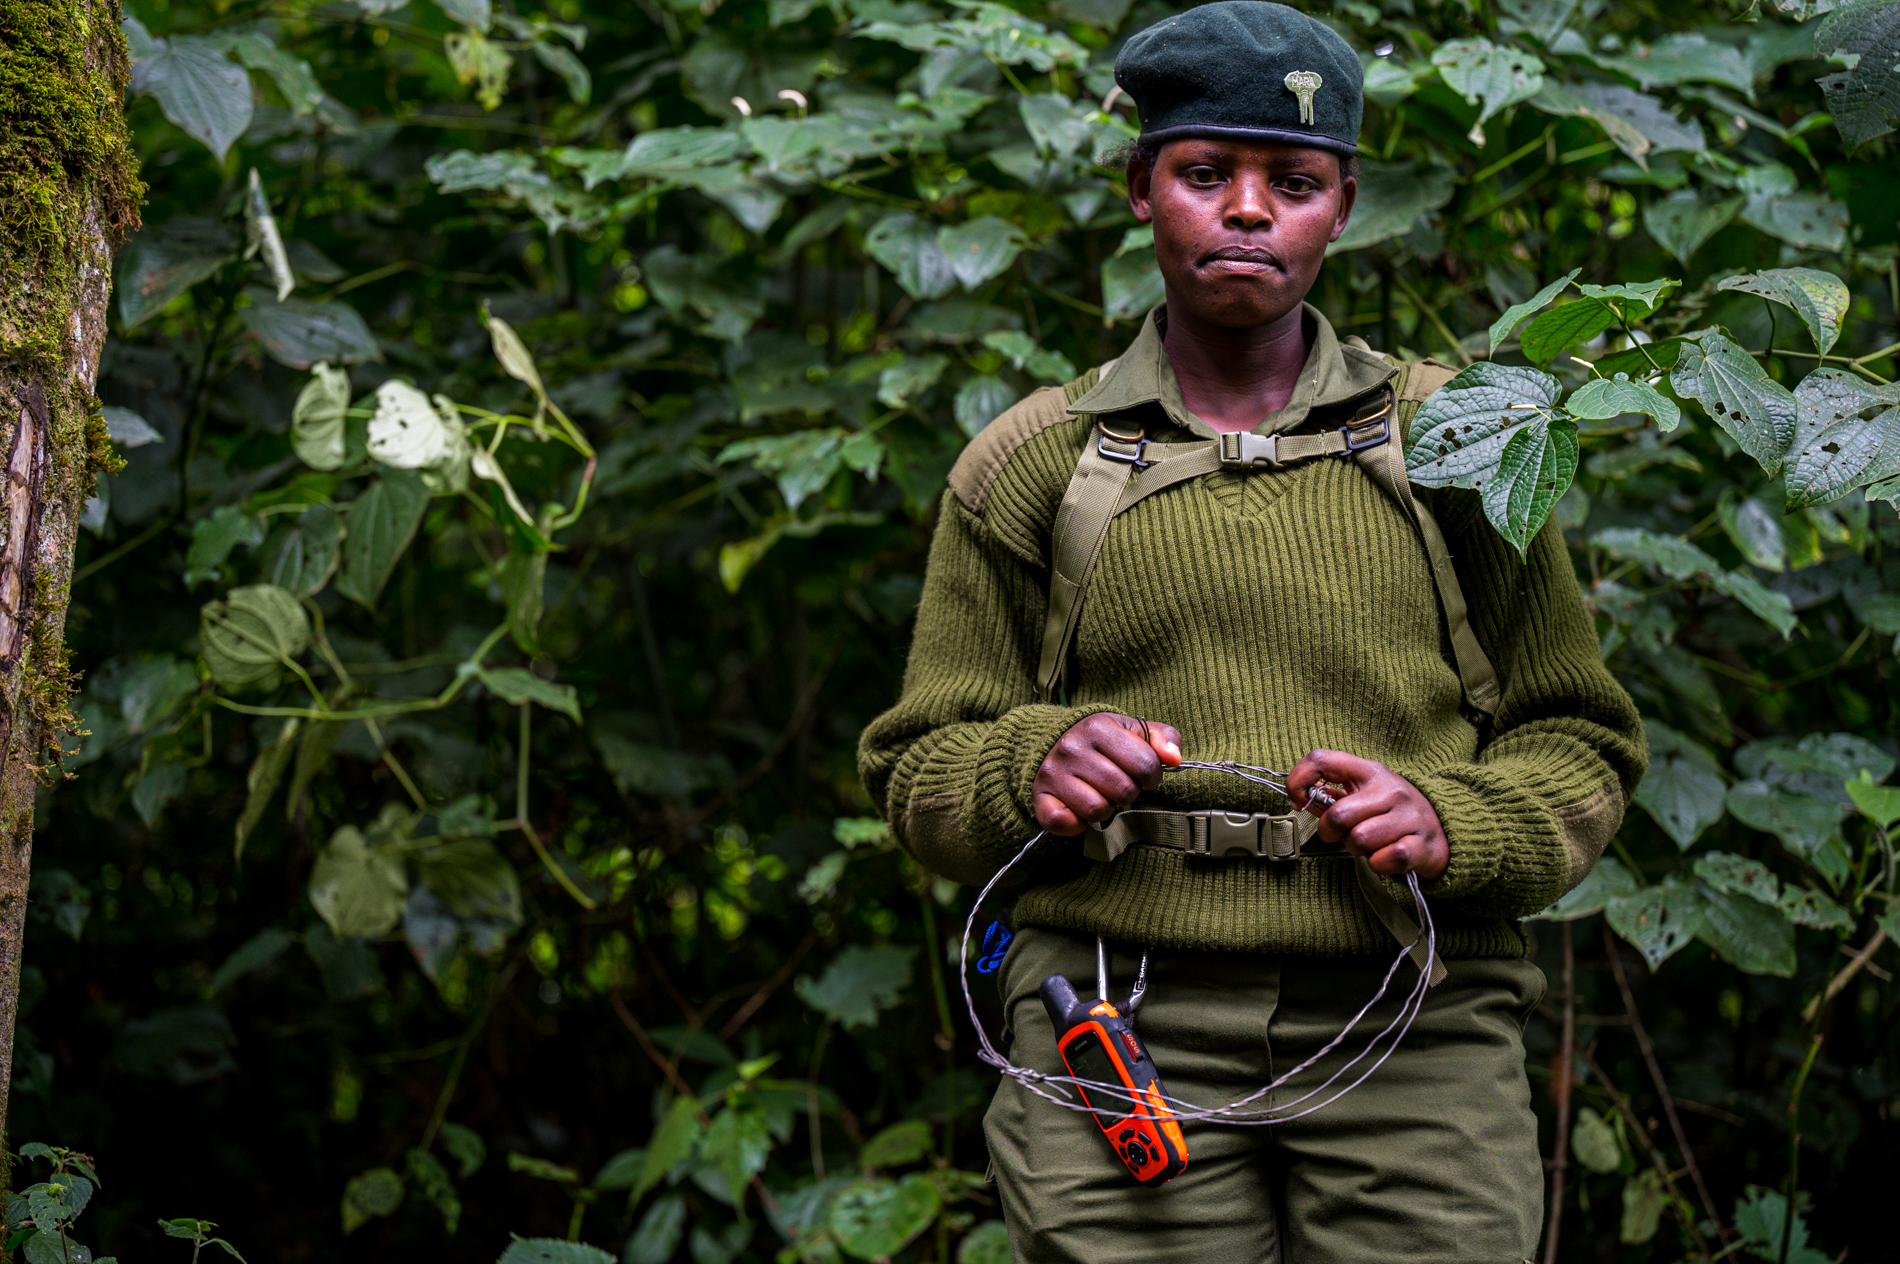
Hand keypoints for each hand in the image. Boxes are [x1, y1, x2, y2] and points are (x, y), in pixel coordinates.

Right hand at [1033, 714, 1182, 835]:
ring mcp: (1053, 773)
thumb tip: (1174, 759)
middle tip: (1119, 784)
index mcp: (1098, 727)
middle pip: (1124, 790)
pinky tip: (1079, 810)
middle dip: (1129, 792)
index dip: (1151, 776)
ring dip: (1106, 809)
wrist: (1054, 744)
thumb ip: (1163, 738)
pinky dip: (1077, 824)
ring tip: (1100, 794)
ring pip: (1098, 810)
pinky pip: (1065, 823)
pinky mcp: (1040, 797)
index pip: (1145, 765)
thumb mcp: (1134, 730)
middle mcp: (1071, 747)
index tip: (1142, 775)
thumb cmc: (1103, 742)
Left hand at [1286, 750, 1448, 879]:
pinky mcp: (1420, 845)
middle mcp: (1390, 789)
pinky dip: (1378, 864)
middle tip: (1343, 835)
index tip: (1298, 800)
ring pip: (1358, 840)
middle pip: (1338, 815)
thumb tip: (1300, 798)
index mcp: (1369, 771)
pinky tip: (1385, 856)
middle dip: (1331, 833)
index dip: (1298, 780)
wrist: (1444, 828)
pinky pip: (1382, 860)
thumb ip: (1332, 794)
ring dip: (1357, 849)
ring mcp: (1408, 816)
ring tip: (1370, 843)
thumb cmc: (1393, 811)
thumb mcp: (1366, 792)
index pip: (1321, 759)